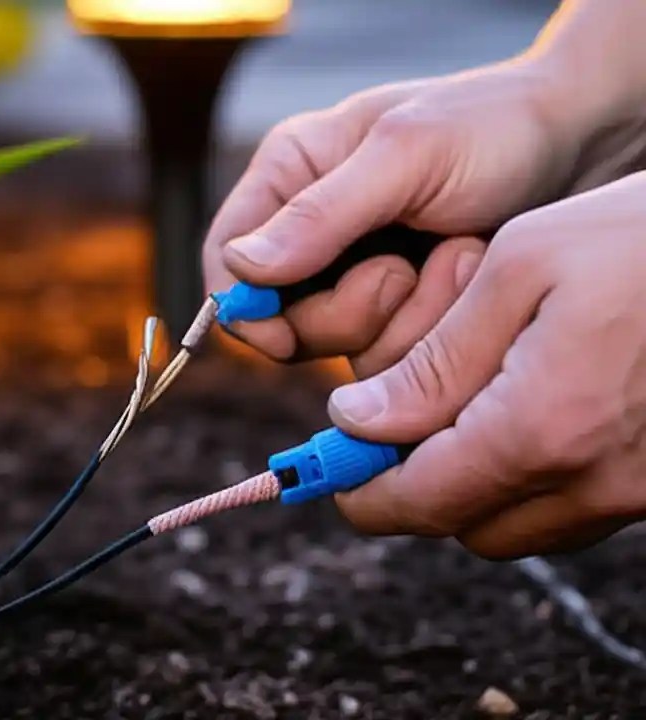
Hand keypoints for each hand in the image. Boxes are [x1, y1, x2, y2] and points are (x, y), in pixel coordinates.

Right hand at [203, 57, 645, 378]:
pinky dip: (433, 328)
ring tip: (454, 258)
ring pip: (338, 348)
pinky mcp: (399, 312)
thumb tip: (242, 268)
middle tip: (400, 271)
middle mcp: (311, 231)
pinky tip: (465, 277)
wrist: (584, 146)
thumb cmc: (494, 128)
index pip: (226, 257)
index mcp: (291, 175)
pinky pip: (390, 358)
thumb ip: (321, 214)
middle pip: (279, 319)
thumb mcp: (406, 156)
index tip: (281, 333)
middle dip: (345, 312)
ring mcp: (354, 276)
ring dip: (404, 318)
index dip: (243, 306)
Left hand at [328, 172, 645, 558]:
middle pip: (462, 524)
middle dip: (415, 483)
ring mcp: (637, 492)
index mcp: (541, 428)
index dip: (359, 490)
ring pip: (517, 524)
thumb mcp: (522, 268)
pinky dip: (530, 476)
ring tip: (464, 402)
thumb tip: (357, 420)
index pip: (417, 501)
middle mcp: (594, 481)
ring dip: (472, 483)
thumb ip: (434, 360)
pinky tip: (526, 406)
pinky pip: (573, 508)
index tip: (331, 466)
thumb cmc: (643, 237)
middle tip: (395, 419)